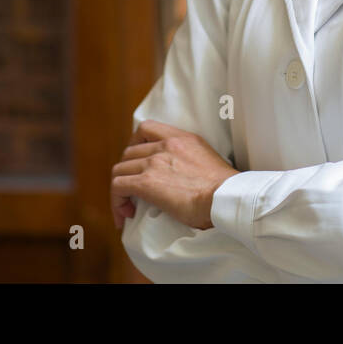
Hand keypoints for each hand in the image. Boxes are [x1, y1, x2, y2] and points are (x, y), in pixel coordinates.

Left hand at [111, 120, 238, 230]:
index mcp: (182, 138)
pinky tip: (125, 214)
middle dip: (126, 171)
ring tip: (127, 207)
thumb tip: (181, 177)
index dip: (135, 145)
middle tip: (133, 191)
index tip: (138, 163)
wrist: (226, 197)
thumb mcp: (207, 160)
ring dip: (119, 189)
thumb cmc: (224, 189)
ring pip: (119, 170)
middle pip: (129, 152)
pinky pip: (117, 187)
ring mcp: (154, 162)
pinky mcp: (146, 182)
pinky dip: (116, 202)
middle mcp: (165, 145)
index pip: (146, 128)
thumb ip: (190, 160)